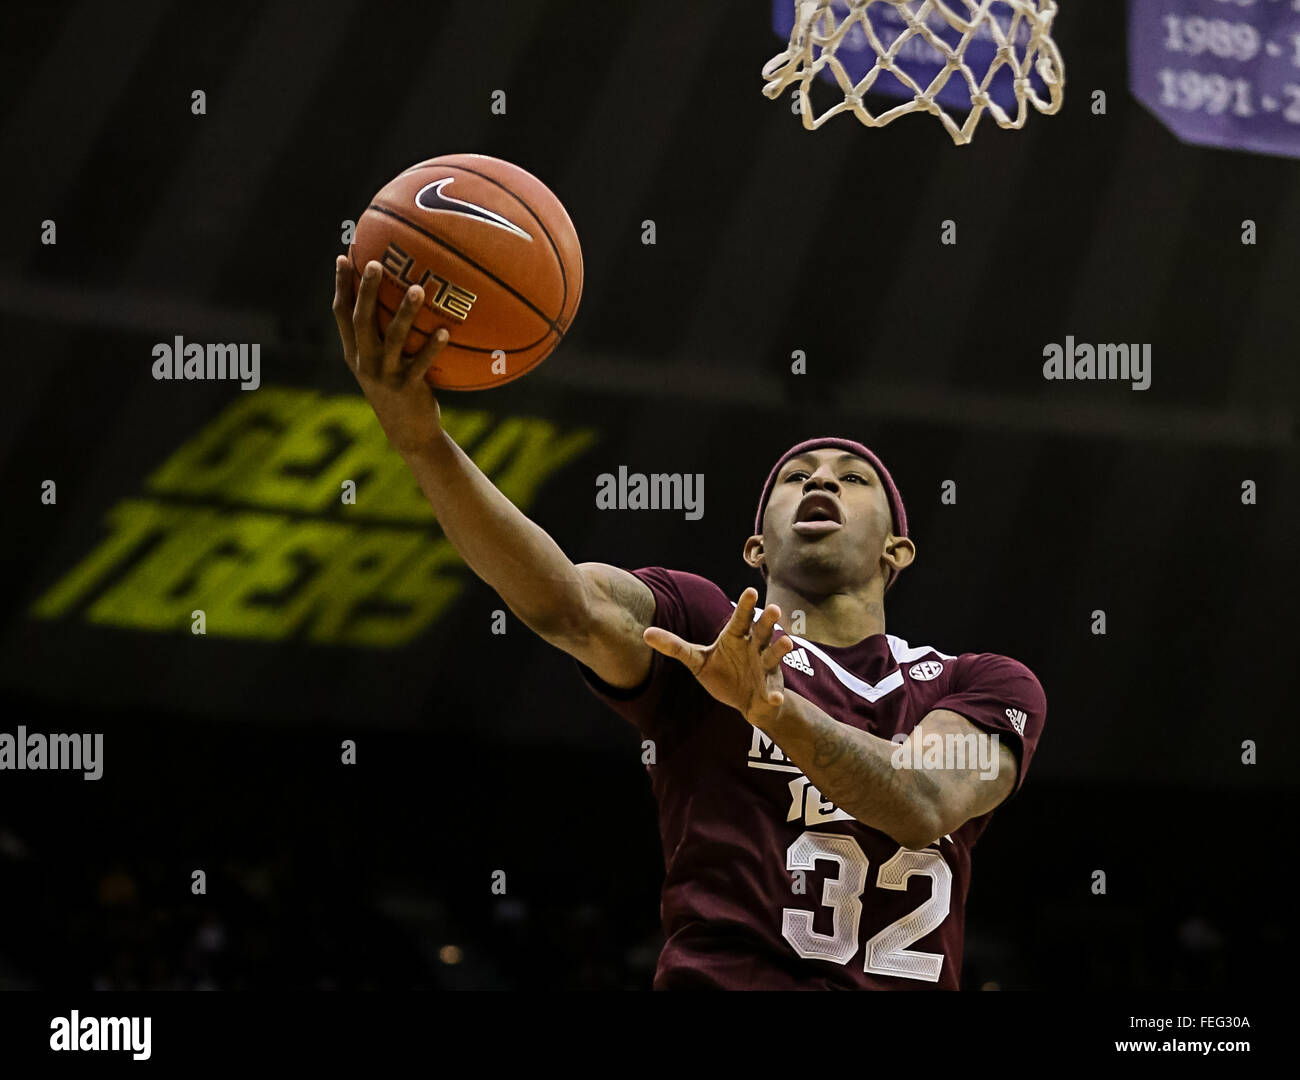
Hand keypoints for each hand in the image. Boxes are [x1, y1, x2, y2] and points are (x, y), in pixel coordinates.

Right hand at [333, 255, 450, 456]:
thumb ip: (383, 337)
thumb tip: (399, 298)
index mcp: (354, 353)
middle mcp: (364, 362)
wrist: (408, 433)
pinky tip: (445, 331)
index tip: (343, 257)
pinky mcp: (406, 388)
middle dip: (366, 290)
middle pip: (361, 320)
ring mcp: (384, 376)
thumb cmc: (399, 390)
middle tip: (375, 263)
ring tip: (418, 289)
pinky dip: (432, 347)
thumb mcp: (382, 365)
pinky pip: (421, 363)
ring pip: (392, 339)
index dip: (341, 286)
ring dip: (405, 312)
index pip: (341, 314)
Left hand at [644, 587, 793, 727]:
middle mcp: (755, 647)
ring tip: (786, 642)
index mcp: (737, 637)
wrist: (745, 701)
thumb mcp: (697, 661)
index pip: (740, 619)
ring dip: (780, 648)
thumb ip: (675, 647)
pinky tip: (775, 699)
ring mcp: (765, 667)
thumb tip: (645, 633)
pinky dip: (775, 695)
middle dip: (768, 621)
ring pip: (773, 655)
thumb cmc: (722, 673)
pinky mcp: (770, 688)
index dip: (745, 605)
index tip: (751, 590)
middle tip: (774, 609)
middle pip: (763, 631)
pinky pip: (774, 690)